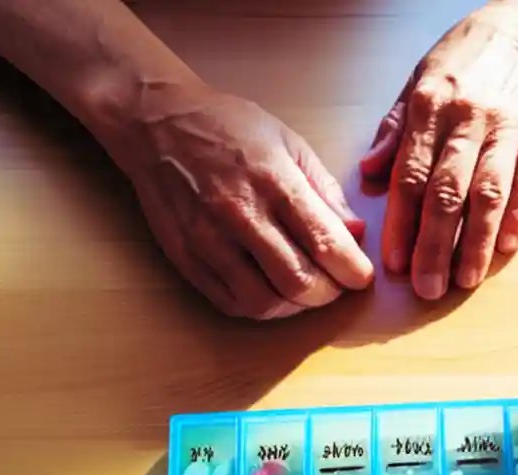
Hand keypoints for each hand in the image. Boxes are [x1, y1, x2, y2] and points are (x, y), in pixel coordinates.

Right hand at [116, 85, 372, 319]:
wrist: (156, 123)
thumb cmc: (227, 127)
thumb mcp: (289, 142)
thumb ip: (324, 191)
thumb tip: (354, 233)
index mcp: (274, 180)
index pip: (325, 243)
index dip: (352, 271)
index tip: (361, 276)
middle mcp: (241, 214)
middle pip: (298, 282)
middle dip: (328, 294)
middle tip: (335, 285)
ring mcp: (208, 239)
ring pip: (263, 302)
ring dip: (293, 306)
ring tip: (302, 290)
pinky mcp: (186, 257)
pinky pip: (229, 303)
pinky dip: (259, 307)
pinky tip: (270, 290)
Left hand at [360, 1, 517, 298]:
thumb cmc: (467, 54)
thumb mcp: (419, 78)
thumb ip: (394, 129)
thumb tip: (368, 172)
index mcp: (429, 105)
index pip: (410, 176)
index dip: (401, 224)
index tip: (395, 264)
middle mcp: (467, 118)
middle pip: (446, 193)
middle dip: (434, 246)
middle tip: (426, 288)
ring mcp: (508, 127)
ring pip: (488, 194)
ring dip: (476, 243)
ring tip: (464, 280)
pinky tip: (507, 248)